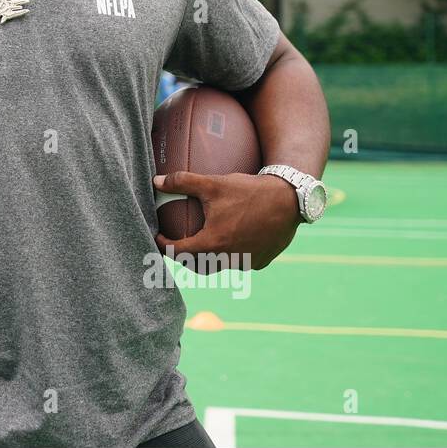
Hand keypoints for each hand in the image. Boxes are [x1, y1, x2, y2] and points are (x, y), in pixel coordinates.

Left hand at [153, 171, 299, 270]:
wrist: (290, 199)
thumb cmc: (249, 191)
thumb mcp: (213, 183)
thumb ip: (182, 182)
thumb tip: (156, 181)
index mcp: (213, 243)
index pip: (178, 253)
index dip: (164, 246)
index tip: (159, 238)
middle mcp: (229, 259)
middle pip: (197, 265)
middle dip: (184, 257)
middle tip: (179, 242)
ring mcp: (246, 263)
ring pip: (219, 266)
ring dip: (208, 258)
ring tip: (202, 242)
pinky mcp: (260, 262)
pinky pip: (239, 262)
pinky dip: (231, 255)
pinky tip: (230, 240)